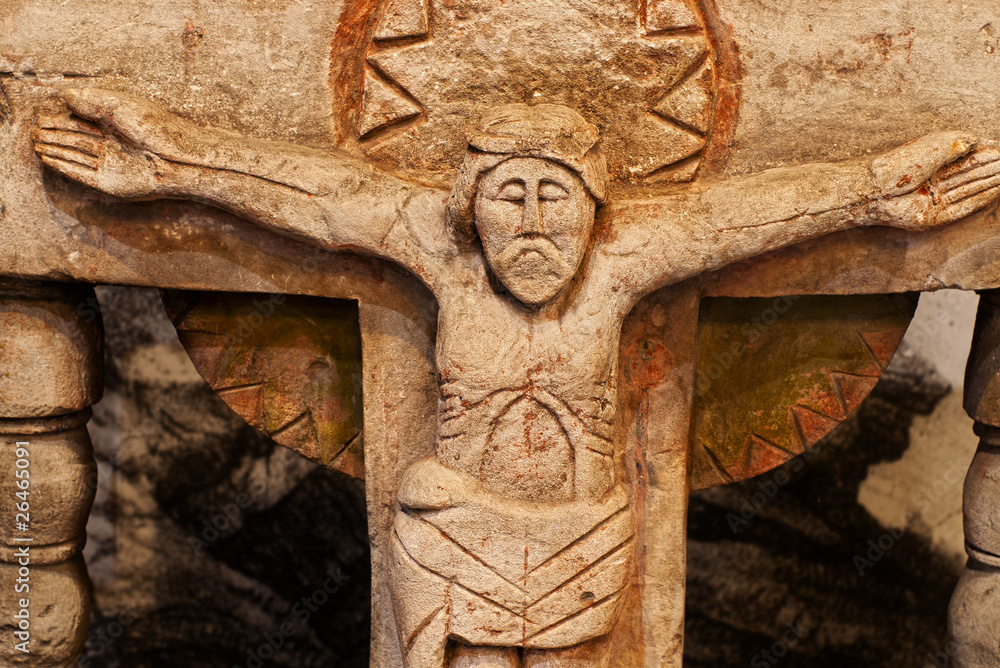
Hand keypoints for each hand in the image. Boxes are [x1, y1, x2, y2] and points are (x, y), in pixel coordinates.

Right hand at [33, 112, 163, 198]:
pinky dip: (63, 167)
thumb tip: (66, 95)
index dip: (60, 119)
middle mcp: (110, 144)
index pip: (80, 121)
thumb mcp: (120, 107)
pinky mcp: (109, 183)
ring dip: (54, 150)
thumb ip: (91, 102)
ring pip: (74, 156)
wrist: (176, 158)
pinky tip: (48, 160)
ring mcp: (109, 164)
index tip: (40, 116)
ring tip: (35, 144)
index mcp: (114, 125)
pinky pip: (80, 175)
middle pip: (75, 139)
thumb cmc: (154, 128)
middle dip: (53, 135)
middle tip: (32, 131)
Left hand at [870, 133, 999, 229]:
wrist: (878, 191)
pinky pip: (962, 208)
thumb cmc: (899, 166)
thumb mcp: (932, 148)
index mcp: (927, 166)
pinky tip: (996, 191)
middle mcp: (931, 184)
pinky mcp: (933, 219)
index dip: (980, 157)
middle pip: (966, 176)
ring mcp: (933, 201)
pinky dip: (980, 199)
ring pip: (967, 191)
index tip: (998, 151)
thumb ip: (955, 144)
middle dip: (987, 170)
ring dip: (988, 183)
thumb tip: (975, 140)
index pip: (959, 161)